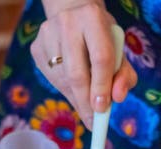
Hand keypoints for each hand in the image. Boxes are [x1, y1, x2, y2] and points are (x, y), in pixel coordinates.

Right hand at [31, 0, 136, 127]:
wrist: (74, 15)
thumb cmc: (101, 37)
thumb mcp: (119, 50)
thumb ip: (124, 75)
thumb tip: (117, 98)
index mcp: (93, 18)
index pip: (100, 58)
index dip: (102, 87)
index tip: (102, 110)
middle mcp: (67, 23)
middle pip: (76, 73)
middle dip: (85, 102)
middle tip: (93, 121)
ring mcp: (48, 35)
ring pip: (62, 79)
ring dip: (76, 98)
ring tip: (86, 104)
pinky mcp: (36, 47)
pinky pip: (51, 79)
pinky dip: (65, 90)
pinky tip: (73, 86)